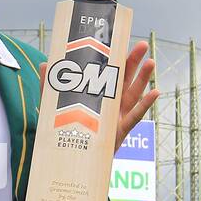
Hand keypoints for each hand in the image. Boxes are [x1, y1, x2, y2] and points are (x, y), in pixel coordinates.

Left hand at [39, 40, 158, 153]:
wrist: (72, 160)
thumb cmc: (68, 133)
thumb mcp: (55, 107)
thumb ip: (50, 87)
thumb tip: (44, 64)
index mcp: (98, 95)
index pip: (108, 72)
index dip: (115, 57)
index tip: (121, 39)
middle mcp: (110, 104)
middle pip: (124, 79)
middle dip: (133, 62)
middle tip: (141, 44)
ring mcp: (117, 117)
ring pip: (132, 94)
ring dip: (143, 78)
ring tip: (151, 62)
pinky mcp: (119, 132)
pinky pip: (135, 117)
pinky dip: (145, 105)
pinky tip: (155, 92)